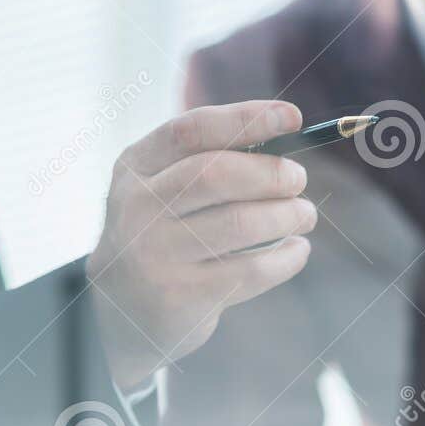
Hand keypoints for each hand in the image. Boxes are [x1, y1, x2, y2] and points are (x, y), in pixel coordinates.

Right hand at [87, 99, 316, 391]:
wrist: (120, 308)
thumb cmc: (161, 231)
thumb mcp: (161, 186)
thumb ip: (207, 156)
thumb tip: (283, 127)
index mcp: (134, 167)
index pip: (191, 130)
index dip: (246, 118)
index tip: (292, 118)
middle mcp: (138, 207)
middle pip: (216, 174)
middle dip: (270, 173)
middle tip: (298, 179)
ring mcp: (155, 253)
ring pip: (239, 223)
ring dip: (287, 214)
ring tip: (304, 214)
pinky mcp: (180, 295)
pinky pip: (250, 270)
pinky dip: (286, 258)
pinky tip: (297, 250)